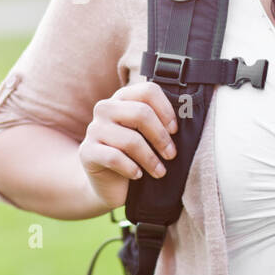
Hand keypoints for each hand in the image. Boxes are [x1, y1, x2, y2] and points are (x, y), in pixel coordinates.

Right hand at [79, 80, 178, 211]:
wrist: (109, 183)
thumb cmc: (135, 155)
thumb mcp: (148, 136)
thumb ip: (160, 123)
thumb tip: (188, 116)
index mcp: (123, 98)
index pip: (148, 91)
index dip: (166, 110)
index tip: (175, 130)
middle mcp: (105, 108)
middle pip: (140, 113)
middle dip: (161, 137)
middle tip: (171, 155)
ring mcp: (93, 129)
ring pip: (129, 139)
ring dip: (150, 159)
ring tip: (159, 172)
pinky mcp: (87, 151)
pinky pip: (114, 157)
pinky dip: (131, 168)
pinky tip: (138, 175)